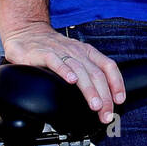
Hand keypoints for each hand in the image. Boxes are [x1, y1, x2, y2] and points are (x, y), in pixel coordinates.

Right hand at [2, 22, 125, 124]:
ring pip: (80, 70)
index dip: (116, 83)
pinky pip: (57, 62)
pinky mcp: (43, 53)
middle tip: (106, 114)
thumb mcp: (74, 57)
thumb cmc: (52, 48)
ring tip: (95, 105)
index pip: (108, 66)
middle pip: (96, 74)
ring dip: (89, 90)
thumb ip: (86, 72)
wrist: (27, 32)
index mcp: (87, 52)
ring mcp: (61, 51)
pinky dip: (65, 71)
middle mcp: (77, 51)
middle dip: (104, 96)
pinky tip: (71, 81)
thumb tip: (101, 97)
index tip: (119, 100)